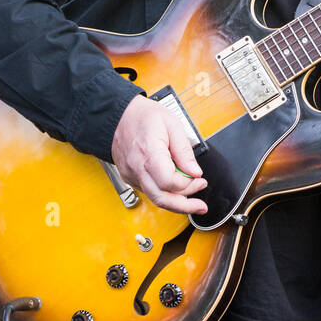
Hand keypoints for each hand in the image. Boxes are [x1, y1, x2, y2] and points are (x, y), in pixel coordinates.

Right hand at [111, 95, 207, 214]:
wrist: (119, 115)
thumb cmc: (144, 116)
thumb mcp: (172, 124)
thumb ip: (184, 150)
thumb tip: (195, 172)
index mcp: (149, 152)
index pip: (169, 182)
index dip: (187, 184)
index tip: (198, 177)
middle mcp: (137, 168)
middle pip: (161, 198)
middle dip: (185, 206)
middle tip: (201, 205)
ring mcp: (131, 175)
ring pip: (155, 199)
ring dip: (176, 203)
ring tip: (193, 200)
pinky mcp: (129, 177)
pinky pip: (149, 191)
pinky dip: (164, 194)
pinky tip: (176, 188)